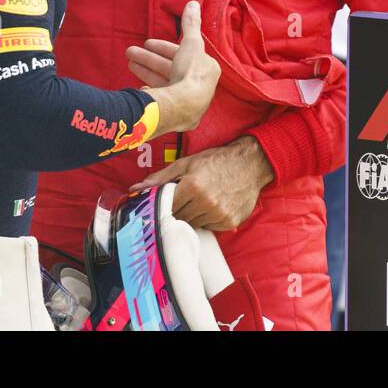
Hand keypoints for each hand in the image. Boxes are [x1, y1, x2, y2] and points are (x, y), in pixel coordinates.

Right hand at [126, 0, 219, 134]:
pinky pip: (162, 102)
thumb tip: (193, 3)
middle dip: (148, 60)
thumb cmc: (190, 72)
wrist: (183, 105)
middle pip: (169, 70)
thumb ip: (191, 24)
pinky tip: (141, 89)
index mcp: (206, 71)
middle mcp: (199, 88)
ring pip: (162, 84)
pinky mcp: (176, 116)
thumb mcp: (191, 43)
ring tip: (129, 63)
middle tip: (129, 53)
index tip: (147, 43)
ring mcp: (187, 104)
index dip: (163, 48)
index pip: (182, 55)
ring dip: (144, 72)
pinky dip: (150, 93)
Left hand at [131, 136, 273, 230]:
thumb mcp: (187, 164)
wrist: (250, 163)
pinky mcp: (229, 221)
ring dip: (192, 216)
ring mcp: (219, 214)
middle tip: (180, 203)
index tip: (161, 207)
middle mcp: (205, 203)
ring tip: (197, 202)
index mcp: (192, 187)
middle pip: (179, 218)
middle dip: (176, 212)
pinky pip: (210, 227)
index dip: (163, 207)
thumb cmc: (216, 161)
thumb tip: (137, 188)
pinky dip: (207, 219)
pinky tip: (211, 206)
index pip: (167, 207)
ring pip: (194, 224)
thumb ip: (161, 178)